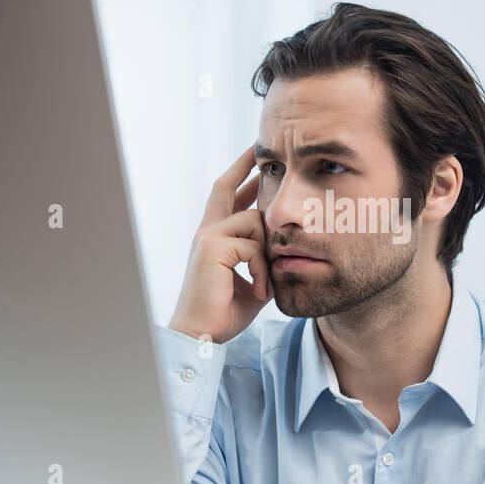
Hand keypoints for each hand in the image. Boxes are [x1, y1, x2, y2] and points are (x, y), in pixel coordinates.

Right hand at [169, 146, 271, 342]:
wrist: (201, 333)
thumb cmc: (223, 312)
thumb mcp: (253, 281)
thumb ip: (264, 260)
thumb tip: (283, 251)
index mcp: (214, 238)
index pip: (226, 197)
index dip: (240, 176)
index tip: (255, 160)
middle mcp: (207, 231)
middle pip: (224, 187)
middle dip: (243, 165)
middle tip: (261, 150)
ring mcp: (207, 236)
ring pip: (253, 221)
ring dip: (267, 252)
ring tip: (264, 283)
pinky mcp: (211, 246)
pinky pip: (252, 246)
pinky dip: (261, 269)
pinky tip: (259, 289)